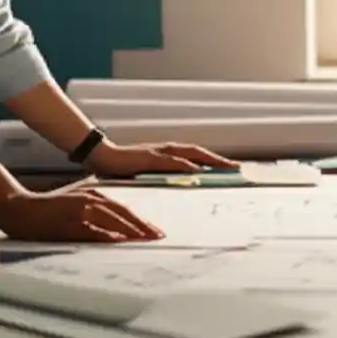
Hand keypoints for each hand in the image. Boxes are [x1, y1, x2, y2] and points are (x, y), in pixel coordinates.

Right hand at [0, 190, 163, 242]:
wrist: (20, 208)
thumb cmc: (49, 206)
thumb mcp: (76, 198)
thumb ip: (96, 204)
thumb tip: (115, 217)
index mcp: (94, 194)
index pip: (124, 209)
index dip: (141, 221)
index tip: (155, 231)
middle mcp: (90, 200)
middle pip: (123, 214)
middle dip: (142, 227)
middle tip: (158, 237)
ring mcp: (80, 211)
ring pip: (111, 222)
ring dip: (130, 231)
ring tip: (145, 240)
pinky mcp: (69, 223)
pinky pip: (92, 231)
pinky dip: (107, 236)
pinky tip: (119, 242)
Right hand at [82, 140, 238, 177]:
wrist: (99, 156)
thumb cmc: (121, 167)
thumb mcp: (146, 175)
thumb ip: (161, 179)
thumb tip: (176, 187)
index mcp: (166, 155)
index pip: (195, 156)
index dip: (213, 161)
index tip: (231, 168)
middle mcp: (166, 151)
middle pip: (198, 153)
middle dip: (218, 160)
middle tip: (237, 168)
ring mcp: (157, 152)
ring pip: (189, 154)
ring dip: (208, 159)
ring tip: (225, 166)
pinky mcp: (148, 158)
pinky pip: (170, 161)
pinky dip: (184, 164)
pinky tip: (196, 169)